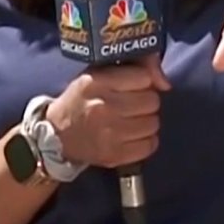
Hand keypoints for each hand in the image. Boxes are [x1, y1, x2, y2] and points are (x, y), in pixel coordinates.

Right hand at [45, 57, 170, 168]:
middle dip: (146, 102)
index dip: (143, 81)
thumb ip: (134, 68)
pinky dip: (146, 141)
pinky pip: (149, 146)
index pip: (143, 77)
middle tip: (133, 105)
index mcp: (97, 82)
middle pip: (151, 101)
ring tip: (132, 120)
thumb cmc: (82, 100)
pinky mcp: (114, 155)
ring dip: (147, 121)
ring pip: (153, 123)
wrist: (57, 137)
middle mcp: (103, 107)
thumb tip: (166, 82)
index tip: (134, 86)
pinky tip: (133, 136)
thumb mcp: (98, 75)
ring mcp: (109, 134)